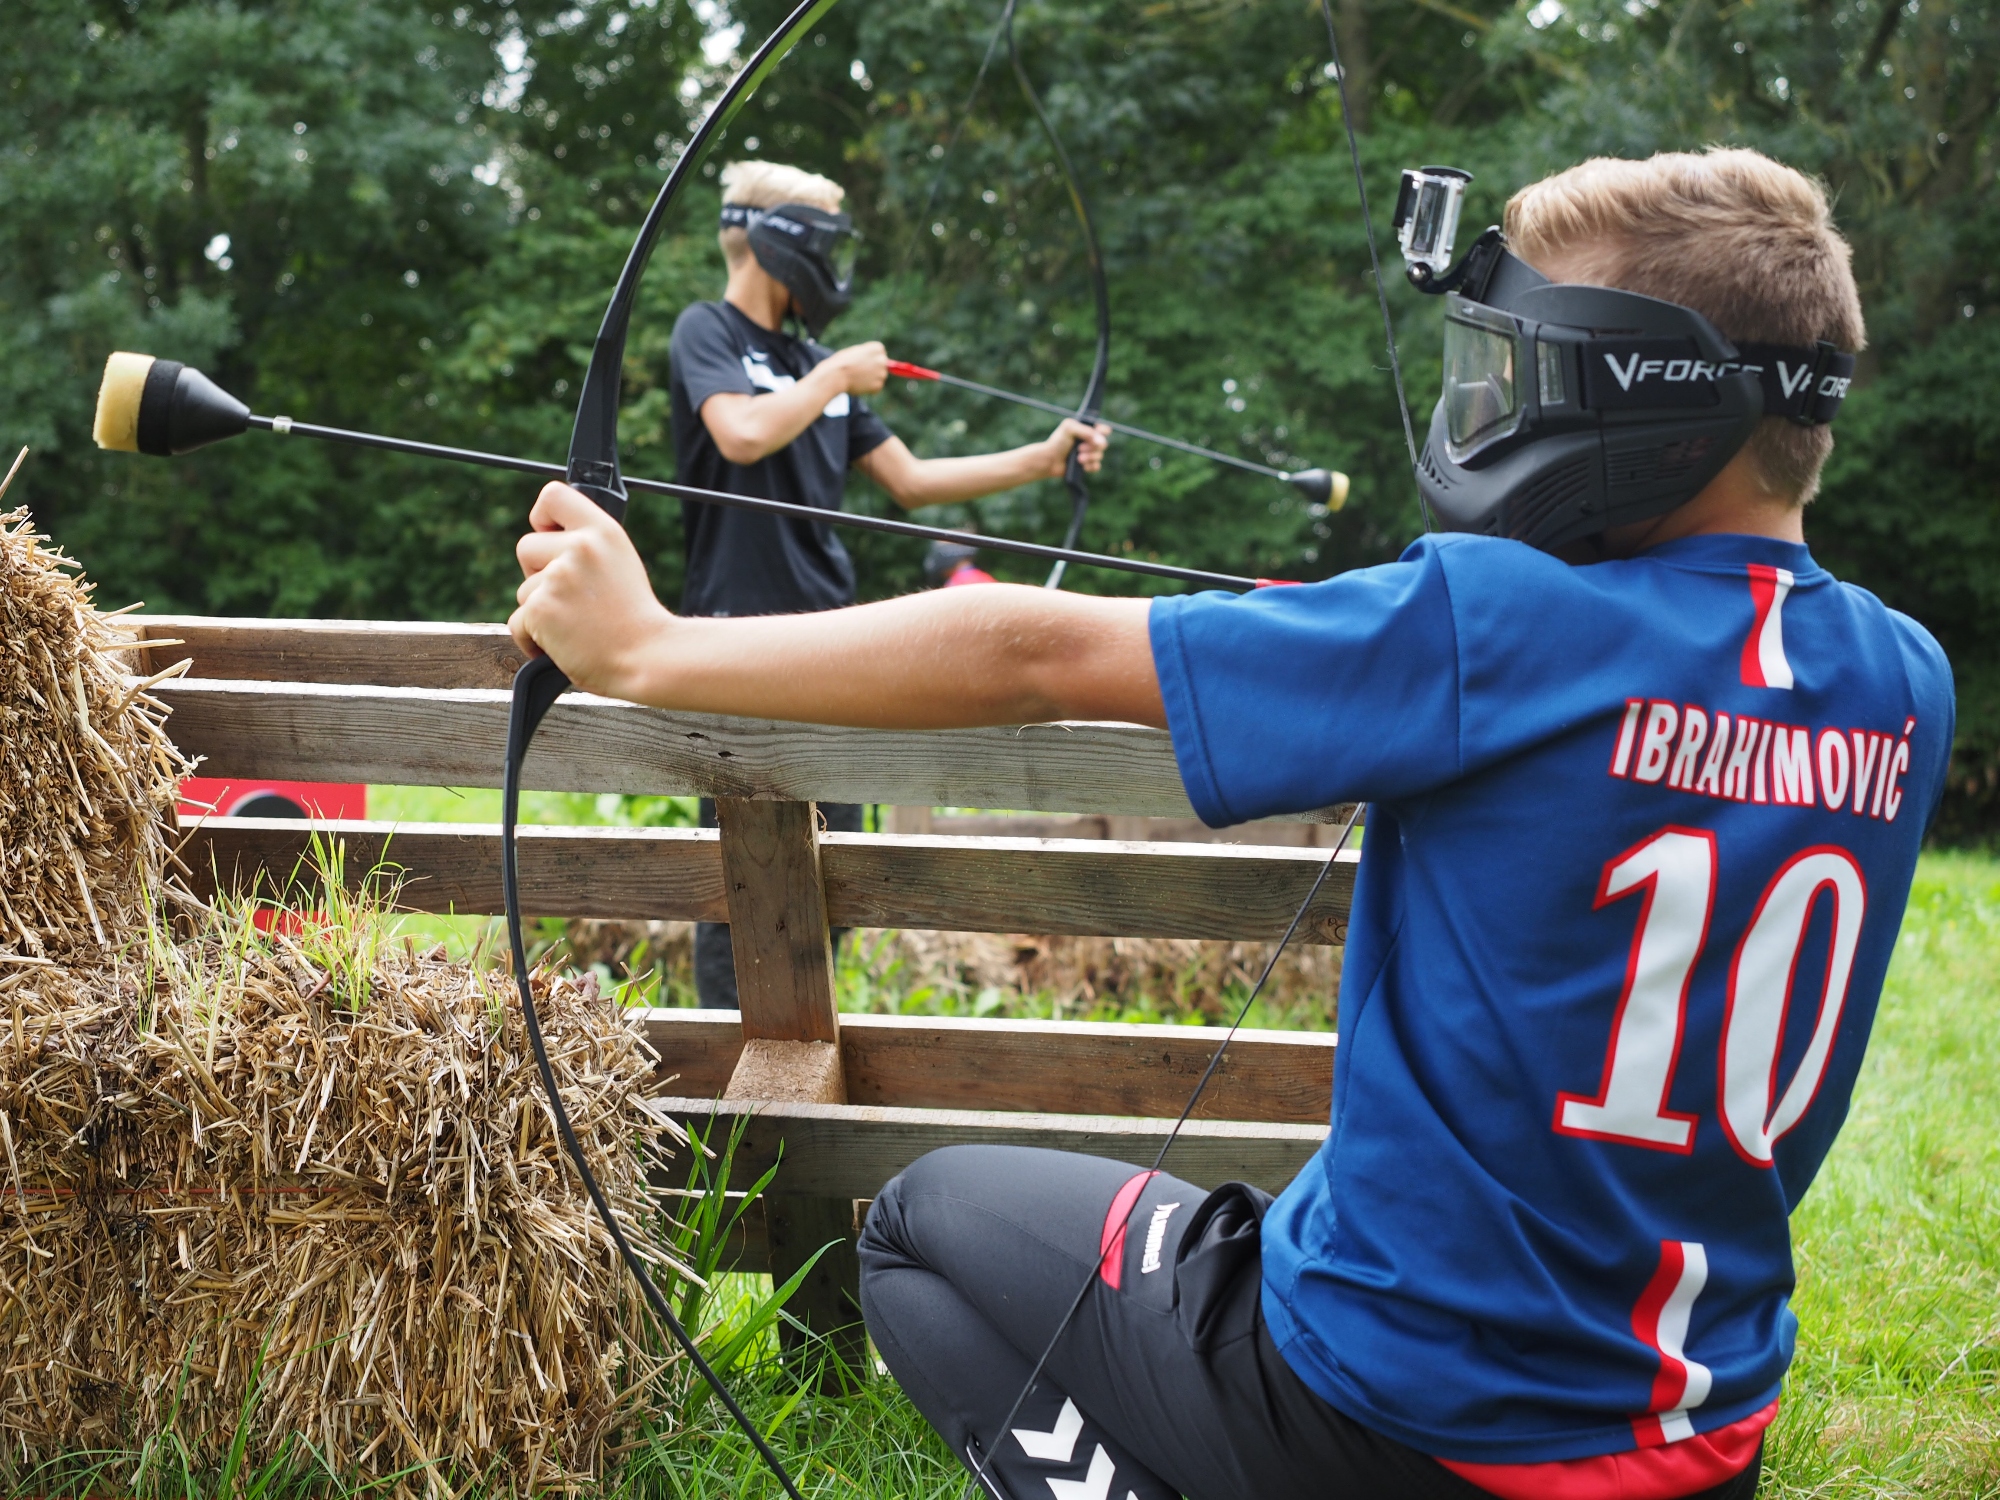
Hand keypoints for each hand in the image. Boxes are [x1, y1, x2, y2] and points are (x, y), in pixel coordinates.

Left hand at [510, 482, 673, 699]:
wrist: (648, 658)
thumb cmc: (635, 621)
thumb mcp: (621, 565)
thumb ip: (588, 548)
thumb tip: (550, 542)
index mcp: (603, 531)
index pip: (553, 496)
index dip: (543, 517)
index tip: (550, 536)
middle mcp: (580, 547)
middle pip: (526, 547)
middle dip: (537, 574)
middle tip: (571, 598)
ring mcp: (558, 577)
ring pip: (523, 591)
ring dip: (541, 612)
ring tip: (576, 626)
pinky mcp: (540, 609)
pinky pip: (517, 622)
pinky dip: (533, 640)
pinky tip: (563, 645)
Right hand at [819, 340, 889, 396]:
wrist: (837, 374)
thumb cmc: (843, 361)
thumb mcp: (858, 352)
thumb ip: (870, 356)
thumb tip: (885, 366)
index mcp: (878, 347)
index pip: (880, 355)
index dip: (869, 359)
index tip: (859, 360)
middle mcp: (883, 359)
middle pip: (882, 366)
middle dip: (872, 369)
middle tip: (858, 371)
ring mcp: (882, 373)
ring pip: (879, 378)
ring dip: (870, 379)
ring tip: (857, 377)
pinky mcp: (878, 385)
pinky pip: (876, 388)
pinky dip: (869, 388)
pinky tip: (859, 384)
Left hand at [1037, 418, 1110, 478]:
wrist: (1050, 460)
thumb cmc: (1058, 442)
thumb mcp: (1070, 429)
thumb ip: (1087, 432)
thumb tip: (1101, 442)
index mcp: (1087, 429)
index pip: (1104, 429)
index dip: (1103, 433)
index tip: (1096, 436)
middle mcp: (1090, 441)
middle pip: (1103, 444)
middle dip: (1092, 448)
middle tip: (1079, 448)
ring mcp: (1089, 453)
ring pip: (1100, 456)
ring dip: (1089, 458)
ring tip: (1078, 459)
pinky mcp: (1087, 464)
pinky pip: (1097, 466)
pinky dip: (1090, 466)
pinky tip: (1082, 466)